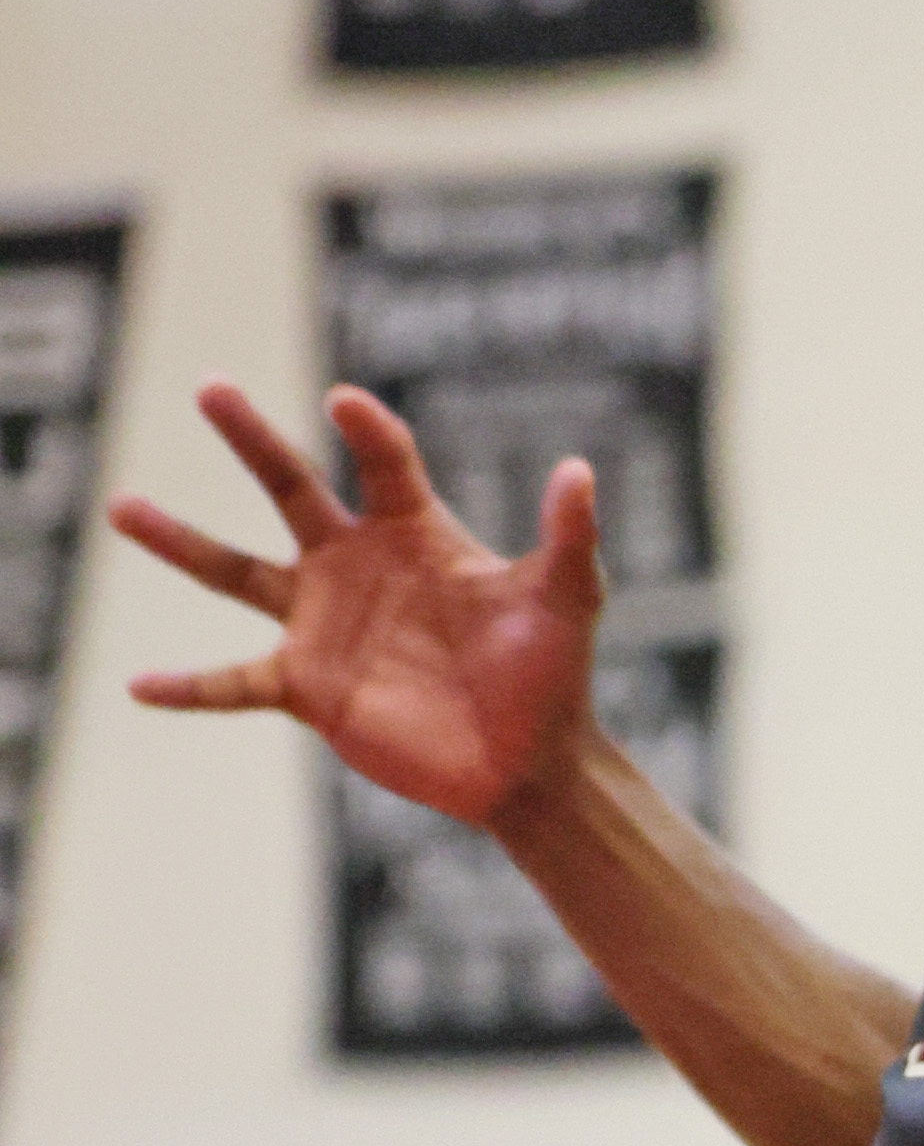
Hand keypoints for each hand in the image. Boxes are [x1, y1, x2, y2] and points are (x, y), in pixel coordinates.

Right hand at [109, 381, 604, 828]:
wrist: (529, 760)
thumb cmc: (552, 672)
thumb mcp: (567, 598)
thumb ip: (570, 536)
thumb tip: (579, 470)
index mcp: (418, 534)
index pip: (385, 465)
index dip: (369, 432)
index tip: (345, 404)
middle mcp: (358, 567)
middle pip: (291, 487)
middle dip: (252, 437)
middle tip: (210, 385)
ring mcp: (324, 624)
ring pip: (234, 571)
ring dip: (179, 541)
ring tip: (121, 506)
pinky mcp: (308, 686)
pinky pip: (233, 683)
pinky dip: (187, 687)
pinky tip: (138, 685)